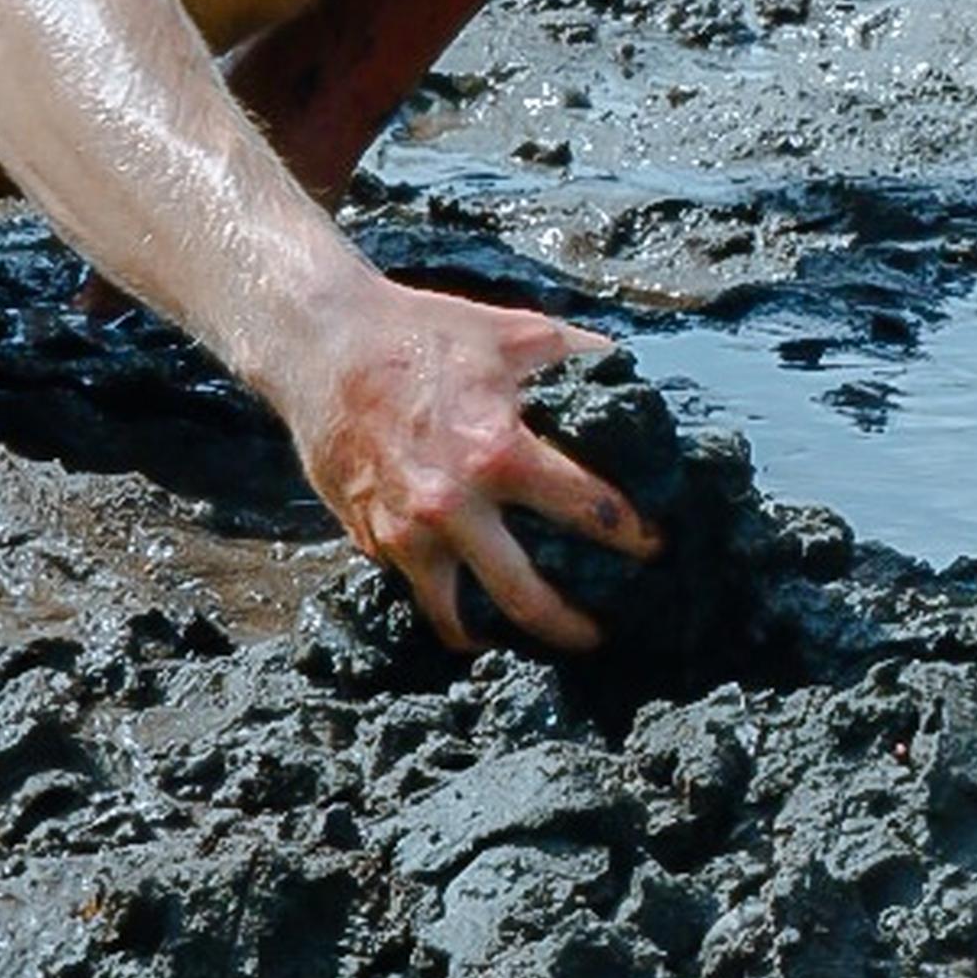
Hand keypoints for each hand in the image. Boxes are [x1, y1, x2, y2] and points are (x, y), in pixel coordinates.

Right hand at [282, 278, 658, 651]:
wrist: (321, 344)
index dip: (629, 534)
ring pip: (457, 616)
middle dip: (571, 625)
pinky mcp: (370, 539)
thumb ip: (574, 354)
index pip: (585, 510)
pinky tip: (472, 605)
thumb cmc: (420, 332)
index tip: (654, 548)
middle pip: (525, 595)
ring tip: (528, 646)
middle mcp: (452, 506)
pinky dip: (446, 603)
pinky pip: (416, 588)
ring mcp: (406, 531)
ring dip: (498, 637)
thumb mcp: (512, 332)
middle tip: (600, 635)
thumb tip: (625, 366)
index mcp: (498, 452)